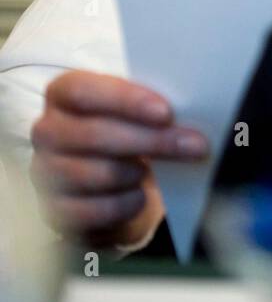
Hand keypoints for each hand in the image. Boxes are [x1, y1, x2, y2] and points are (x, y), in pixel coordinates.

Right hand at [30, 71, 208, 249]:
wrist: (108, 182)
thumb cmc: (126, 133)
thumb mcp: (135, 111)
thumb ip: (152, 106)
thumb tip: (189, 115)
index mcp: (63, 94)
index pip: (82, 91)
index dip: (125, 100)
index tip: (166, 112)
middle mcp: (46, 131)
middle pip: (95, 134)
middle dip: (152, 140)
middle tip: (195, 145)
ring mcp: (45, 173)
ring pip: (100, 173)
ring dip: (138, 173)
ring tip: (153, 171)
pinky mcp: (54, 211)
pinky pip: (97, 210)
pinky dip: (127, 203)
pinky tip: (139, 196)